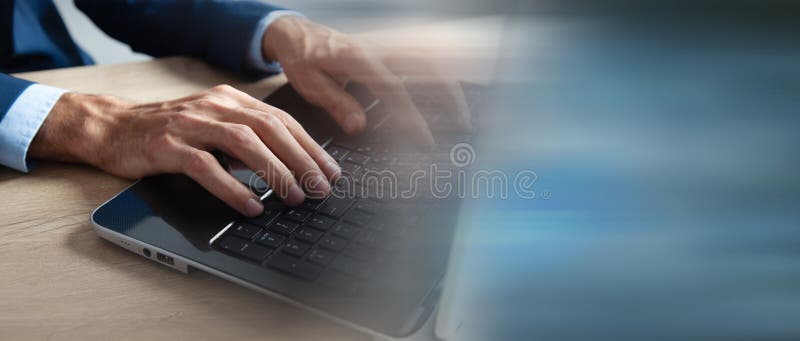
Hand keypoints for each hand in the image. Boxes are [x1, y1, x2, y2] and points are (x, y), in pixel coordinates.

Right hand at [29, 85, 340, 216]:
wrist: (112, 129)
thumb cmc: (169, 133)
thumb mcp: (213, 127)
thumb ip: (247, 140)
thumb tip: (291, 168)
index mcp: (230, 100)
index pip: (281, 120)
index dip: (310, 146)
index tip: (331, 171)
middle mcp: (214, 106)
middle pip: (270, 129)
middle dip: (302, 160)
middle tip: (321, 188)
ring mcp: (190, 123)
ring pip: (244, 142)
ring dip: (275, 171)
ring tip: (294, 196)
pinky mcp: (168, 145)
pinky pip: (207, 166)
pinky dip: (233, 187)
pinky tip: (252, 205)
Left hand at [262, 16, 470, 146]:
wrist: (298, 34)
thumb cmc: (303, 60)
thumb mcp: (310, 85)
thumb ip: (336, 104)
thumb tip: (359, 126)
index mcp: (358, 59)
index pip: (394, 88)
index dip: (412, 115)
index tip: (425, 139)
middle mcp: (379, 48)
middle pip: (426, 65)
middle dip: (449, 94)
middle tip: (462, 124)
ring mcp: (388, 44)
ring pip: (432, 55)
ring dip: (453, 80)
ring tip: (465, 109)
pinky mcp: (392, 45)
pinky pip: (426, 51)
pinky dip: (447, 65)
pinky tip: (460, 80)